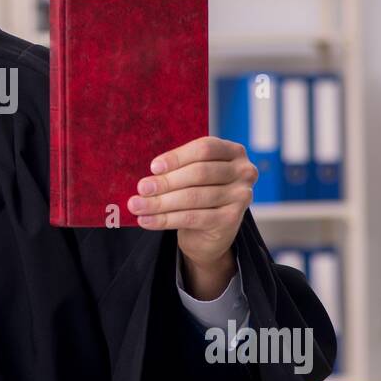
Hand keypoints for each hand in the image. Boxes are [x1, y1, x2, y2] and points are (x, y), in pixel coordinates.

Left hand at [128, 136, 257, 288]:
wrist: (211, 231)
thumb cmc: (198, 192)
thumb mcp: (191, 175)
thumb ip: (177, 169)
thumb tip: (147, 180)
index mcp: (234, 151)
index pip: (205, 148)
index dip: (177, 157)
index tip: (153, 167)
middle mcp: (243, 171)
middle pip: (199, 173)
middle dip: (166, 182)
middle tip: (141, 189)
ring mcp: (241, 196)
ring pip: (194, 197)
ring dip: (160, 203)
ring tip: (136, 206)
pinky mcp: (231, 220)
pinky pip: (193, 218)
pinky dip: (166, 219)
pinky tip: (146, 221)